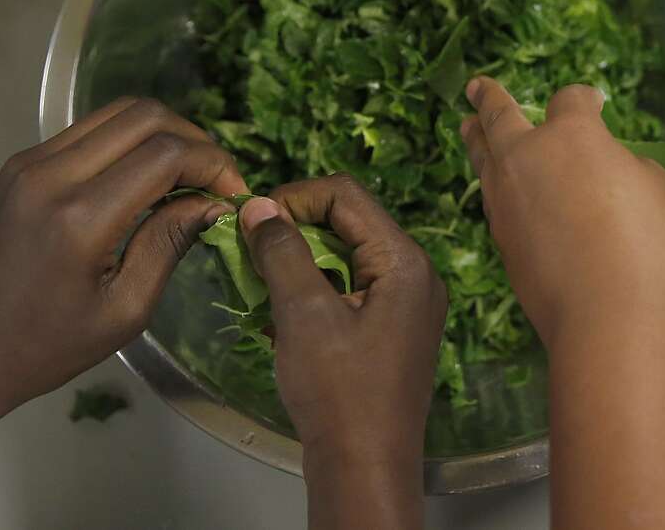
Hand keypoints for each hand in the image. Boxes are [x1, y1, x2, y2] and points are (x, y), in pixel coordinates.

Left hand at [0, 98, 244, 481]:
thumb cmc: (50, 345)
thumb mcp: (126, 309)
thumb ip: (171, 243)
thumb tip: (216, 201)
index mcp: (79, 218)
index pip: (165, 154)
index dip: (212, 164)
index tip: (233, 195)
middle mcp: (51, 175)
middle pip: (145, 116)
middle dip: (195, 141)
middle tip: (216, 181)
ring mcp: (32, 162)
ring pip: (120, 112)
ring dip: (166, 134)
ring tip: (188, 176)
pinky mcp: (25, 162)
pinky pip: (95, 129)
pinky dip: (134, 140)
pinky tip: (150, 177)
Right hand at [238, 176, 445, 529]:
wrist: (365, 469)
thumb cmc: (339, 391)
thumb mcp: (304, 313)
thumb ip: (283, 252)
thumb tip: (259, 206)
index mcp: (404, 261)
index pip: (347, 195)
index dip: (295, 197)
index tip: (252, 220)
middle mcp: (414, 274)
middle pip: (349, 222)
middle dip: (295, 231)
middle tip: (250, 251)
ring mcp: (406, 304)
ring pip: (345, 257)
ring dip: (299, 263)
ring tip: (260, 285)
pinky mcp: (391, 329)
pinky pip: (349, 289)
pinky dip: (312, 292)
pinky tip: (279, 315)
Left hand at [461, 77, 664, 349]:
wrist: (605, 315)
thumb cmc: (645, 244)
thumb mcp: (655, 189)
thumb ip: (622, 167)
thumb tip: (604, 170)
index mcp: (570, 134)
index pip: (570, 100)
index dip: (584, 97)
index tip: (593, 101)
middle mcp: (527, 156)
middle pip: (500, 116)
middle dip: (489, 99)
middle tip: (477, 87)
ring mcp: (505, 199)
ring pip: (483, 157)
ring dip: (477, 138)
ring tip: (468, 127)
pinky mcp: (499, 238)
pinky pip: (492, 198)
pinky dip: (493, 184)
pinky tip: (498, 188)